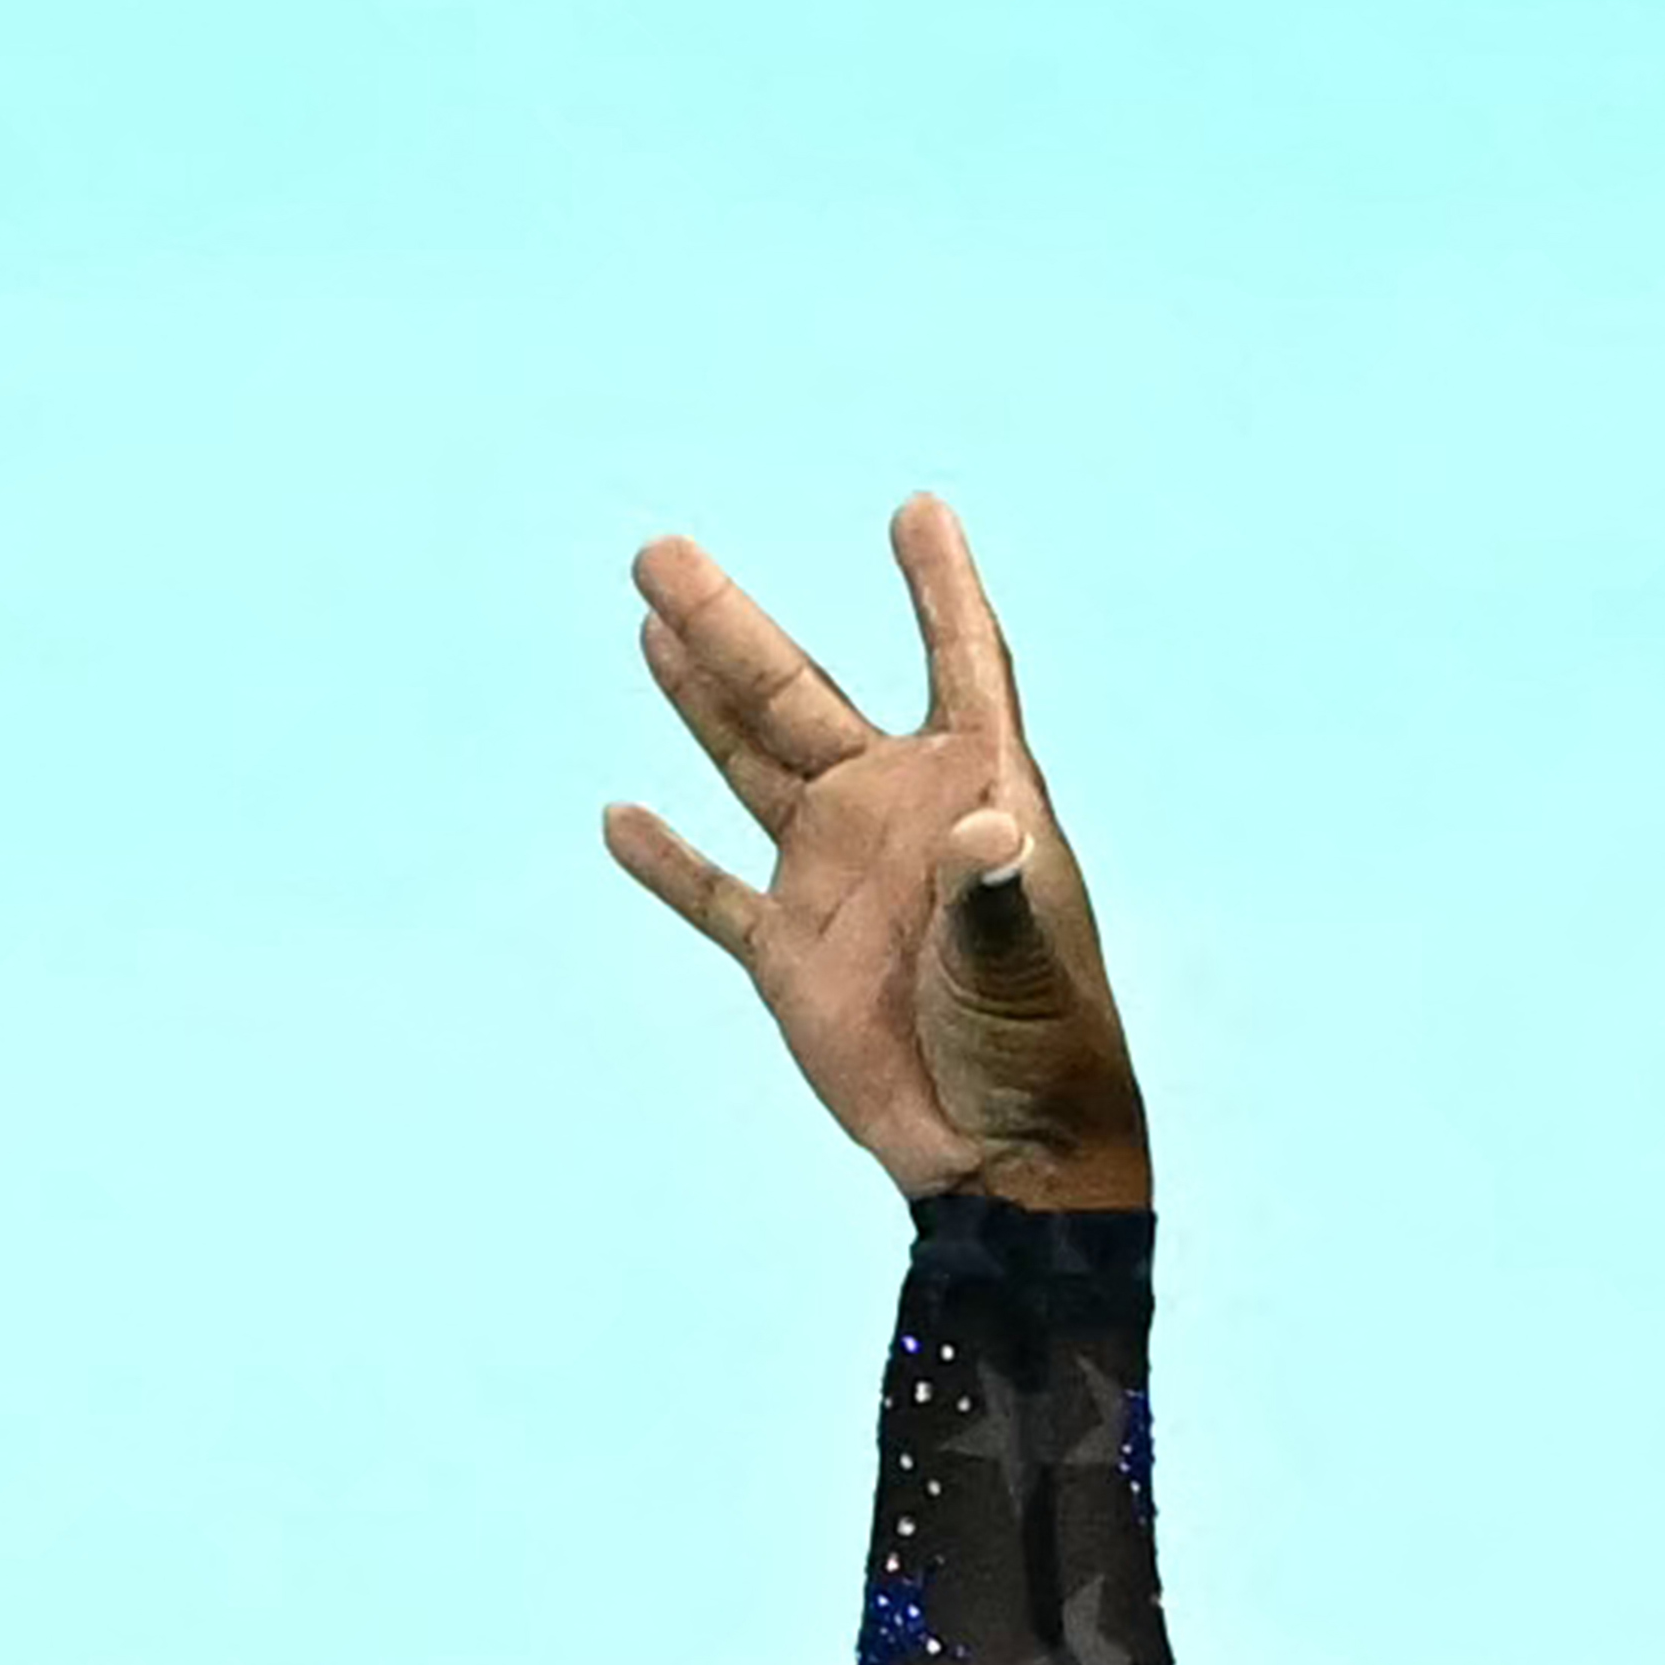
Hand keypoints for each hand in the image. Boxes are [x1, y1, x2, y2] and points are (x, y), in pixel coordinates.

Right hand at [599, 495, 1152, 1209]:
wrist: (1002, 1155)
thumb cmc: (1043, 1050)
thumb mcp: (1021, 963)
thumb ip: (991, 893)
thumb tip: (980, 823)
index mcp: (976, 792)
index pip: (962, 663)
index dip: (941, 587)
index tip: (918, 508)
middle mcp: (897, 815)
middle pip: (802, 696)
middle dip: (732, 626)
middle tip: (658, 550)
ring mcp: (836, 878)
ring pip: (750, 763)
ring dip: (696, 695)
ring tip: (647, 616)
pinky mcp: (790, 953)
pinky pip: (714, 892)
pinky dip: (667, 860)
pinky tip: (621, 815)